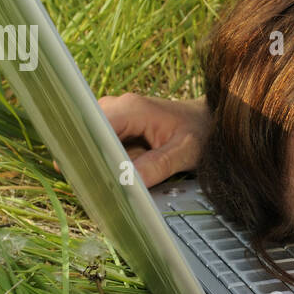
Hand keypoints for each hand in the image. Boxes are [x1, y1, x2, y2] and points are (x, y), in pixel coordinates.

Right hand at [96, 92, 210, 186]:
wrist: (206, 121)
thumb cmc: (200, 131)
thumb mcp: (185, 151)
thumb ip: (158, 165)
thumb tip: (129, 182)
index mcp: (131, 109)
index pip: (94, 127)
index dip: (87, 150)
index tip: (89, 173)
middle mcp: (117, 108)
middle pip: (89, 136)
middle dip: (93, 160)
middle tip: (103, 185)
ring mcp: (115, 118)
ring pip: (95, 144)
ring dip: (102, 163)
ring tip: (114, 181)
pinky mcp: (117, 130)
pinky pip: (104, 148)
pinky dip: (110, 163)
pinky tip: (120, 175)